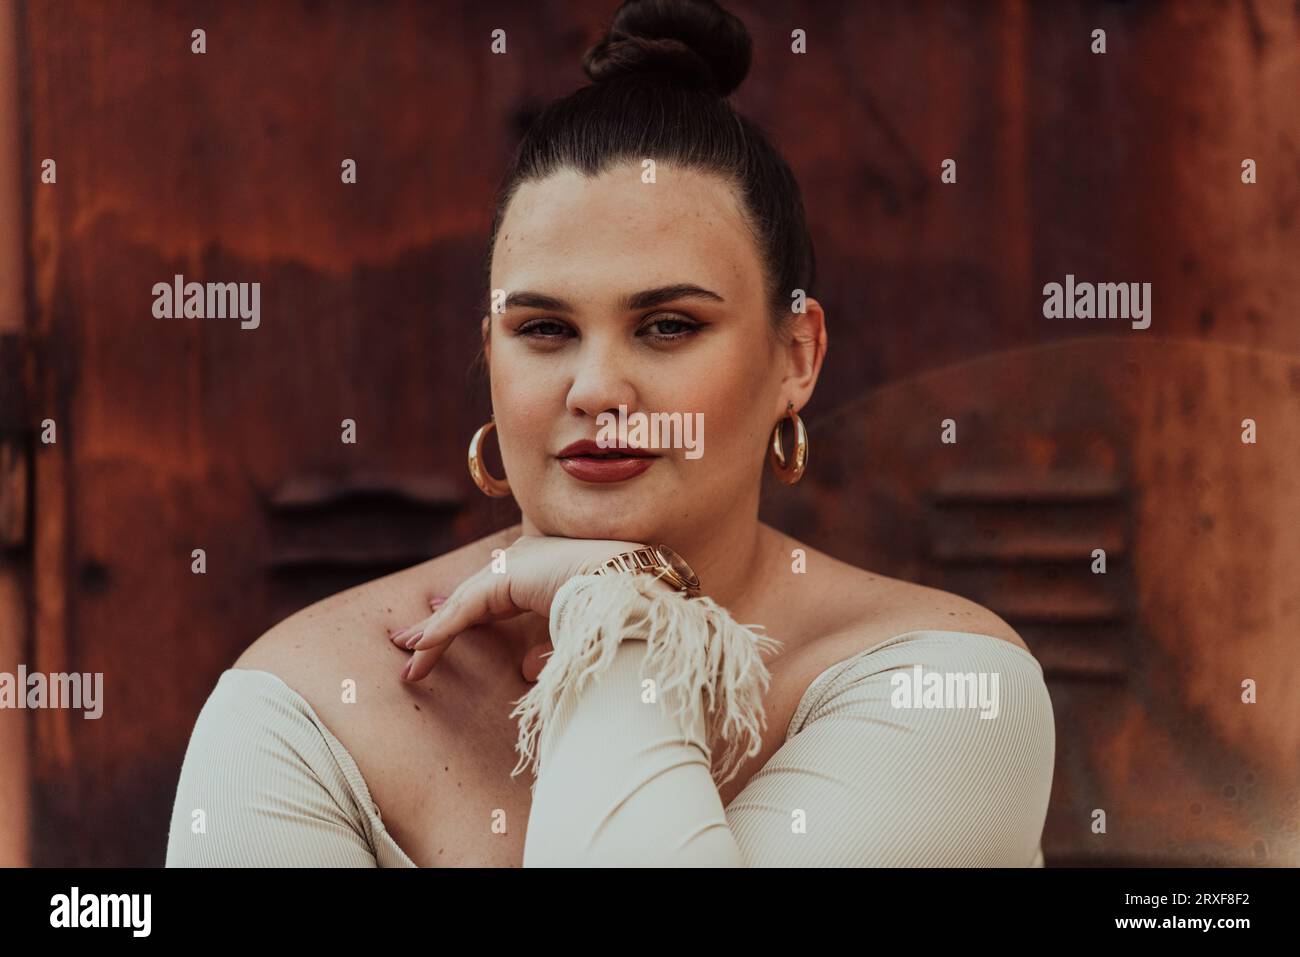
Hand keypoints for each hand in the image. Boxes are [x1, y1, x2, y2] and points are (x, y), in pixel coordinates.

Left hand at [394, 535, 645, 683]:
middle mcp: (528, 558)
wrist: (635, 588)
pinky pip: (465, 610)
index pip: (496, 592)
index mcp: (547, 567)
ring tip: (406, 654)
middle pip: (473, 596)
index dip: (465, 609)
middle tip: (410, 640)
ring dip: (434, 632)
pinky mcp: (507, 578)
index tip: (439, 618)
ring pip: (464, 604)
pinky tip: (419, 648)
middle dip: (440, 620)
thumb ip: (553, 648)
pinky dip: (442, 631)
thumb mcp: (581, 634)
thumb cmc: (620, 610)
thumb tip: (526, 668)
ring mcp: (516, 564)